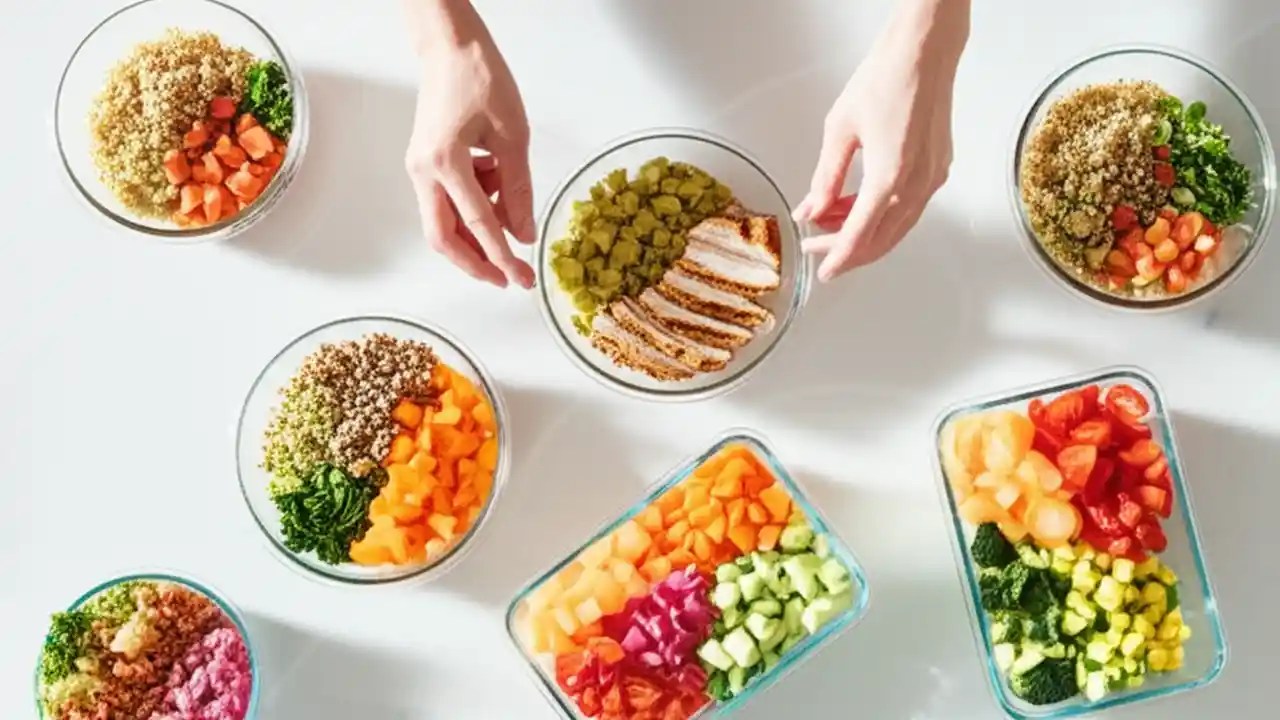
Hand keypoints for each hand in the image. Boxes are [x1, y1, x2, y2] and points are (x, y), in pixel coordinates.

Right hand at [404, 0, 533, 287]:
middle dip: (476, 262)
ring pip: (444, 222)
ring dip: (478, 227)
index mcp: (444, 162)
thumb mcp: (513, 135)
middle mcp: (423, 171)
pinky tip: (495, 178)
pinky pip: (448, 199)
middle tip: (509, 275)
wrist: (450, 47)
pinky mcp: (425, 164)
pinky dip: (474, 203)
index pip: (477, 225)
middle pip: (444, 238)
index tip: (521, 279)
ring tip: (509, 199)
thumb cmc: (481, 79)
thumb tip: (524, 234)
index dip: (501, 257)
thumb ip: (519, 188)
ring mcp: (419, 169)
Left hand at [794, 0, 968, 280]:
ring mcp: (932, 177)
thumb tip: (811, 210)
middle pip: (881, 239)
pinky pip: (908, 206)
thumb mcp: (840, 129)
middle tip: (817, 248)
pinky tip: (856, 204)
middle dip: (847, 250)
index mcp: (890, 177)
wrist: (925, 51)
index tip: (822, 272)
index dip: (838, 257)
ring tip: (829, 221)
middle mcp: (918, 183)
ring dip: (863, 232)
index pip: (860, 235)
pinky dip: (882, 214)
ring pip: (896, 226)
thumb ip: (825, 178)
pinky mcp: (938, 167)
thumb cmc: (886, 78)